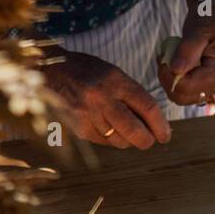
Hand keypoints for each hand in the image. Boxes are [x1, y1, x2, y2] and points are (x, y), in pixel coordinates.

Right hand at [42, 48, 171, 148]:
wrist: (50, 71)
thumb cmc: (87, 72)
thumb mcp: (112, 74)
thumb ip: (132, 96)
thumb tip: (154, 123)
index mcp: (115, 80)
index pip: (147, 107)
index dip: (160, 125)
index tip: (165, 134)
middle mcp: (102, 98)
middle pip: (135, 132)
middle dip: (147, 140)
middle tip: (150, 140)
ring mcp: (88, 115)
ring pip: (120, 141)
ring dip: (127, 140)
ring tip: (122, 128)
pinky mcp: (78, 128)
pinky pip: (103, 142)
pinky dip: (109, 139)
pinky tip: (104, 126)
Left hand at [157, 21, 214, 105]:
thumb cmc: (209, 19)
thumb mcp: (199, 30)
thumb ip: (188, 50)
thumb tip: (177, 70)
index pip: (185, 87)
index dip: (169, 74)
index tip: (164, 55)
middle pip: (180, 97)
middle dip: (167, 77)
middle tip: (165, 55)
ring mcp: (207, 91)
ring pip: (176, 96)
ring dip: (167, 77)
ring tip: (170, 56)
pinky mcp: (199, 88)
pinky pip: (178, 91)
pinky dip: (170, 78)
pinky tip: (172, 62)